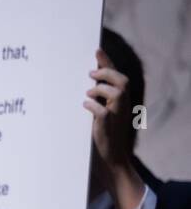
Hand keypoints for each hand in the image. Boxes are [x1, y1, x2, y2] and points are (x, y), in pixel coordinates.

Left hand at [85, 48, 143, 208]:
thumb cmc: (103, 135)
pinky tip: (85, 105)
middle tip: (91, 74)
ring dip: (101, 89)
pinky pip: (103, 112)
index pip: (117, 77)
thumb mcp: (100, 114)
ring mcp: (117, 116)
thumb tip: (85, 85)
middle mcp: (123, 106)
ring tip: (88, 92)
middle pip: (122, 81)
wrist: (110, 158)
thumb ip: (97, 100)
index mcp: (121, 101)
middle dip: (107, 73)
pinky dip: (93, 106)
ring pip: (117, 93)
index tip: (96, 51)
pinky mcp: (108, 127)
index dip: (108, 63)